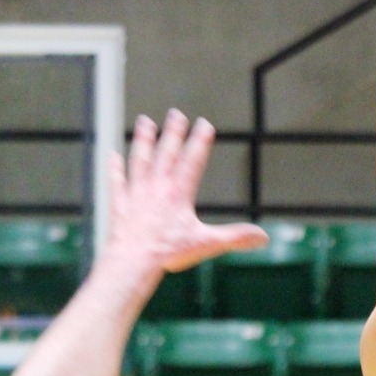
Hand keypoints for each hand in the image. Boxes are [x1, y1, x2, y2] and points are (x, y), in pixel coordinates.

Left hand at [107, 111, 266, 276]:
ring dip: (143, 140)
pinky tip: (113, 156)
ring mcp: (137, 193)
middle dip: (172, 132)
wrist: (133, 261)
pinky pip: (117, 181)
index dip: (200, 141)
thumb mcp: (207, 244)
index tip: (205, 124)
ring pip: (140, 160)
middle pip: (166, 153)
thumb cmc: (168, 253)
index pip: (192, 161)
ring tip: (145, 122)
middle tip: (176, 114)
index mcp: (179, 193)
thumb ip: (235, 237)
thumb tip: (263, 237)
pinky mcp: (120, 203)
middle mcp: (157, 187)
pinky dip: (115, 168)